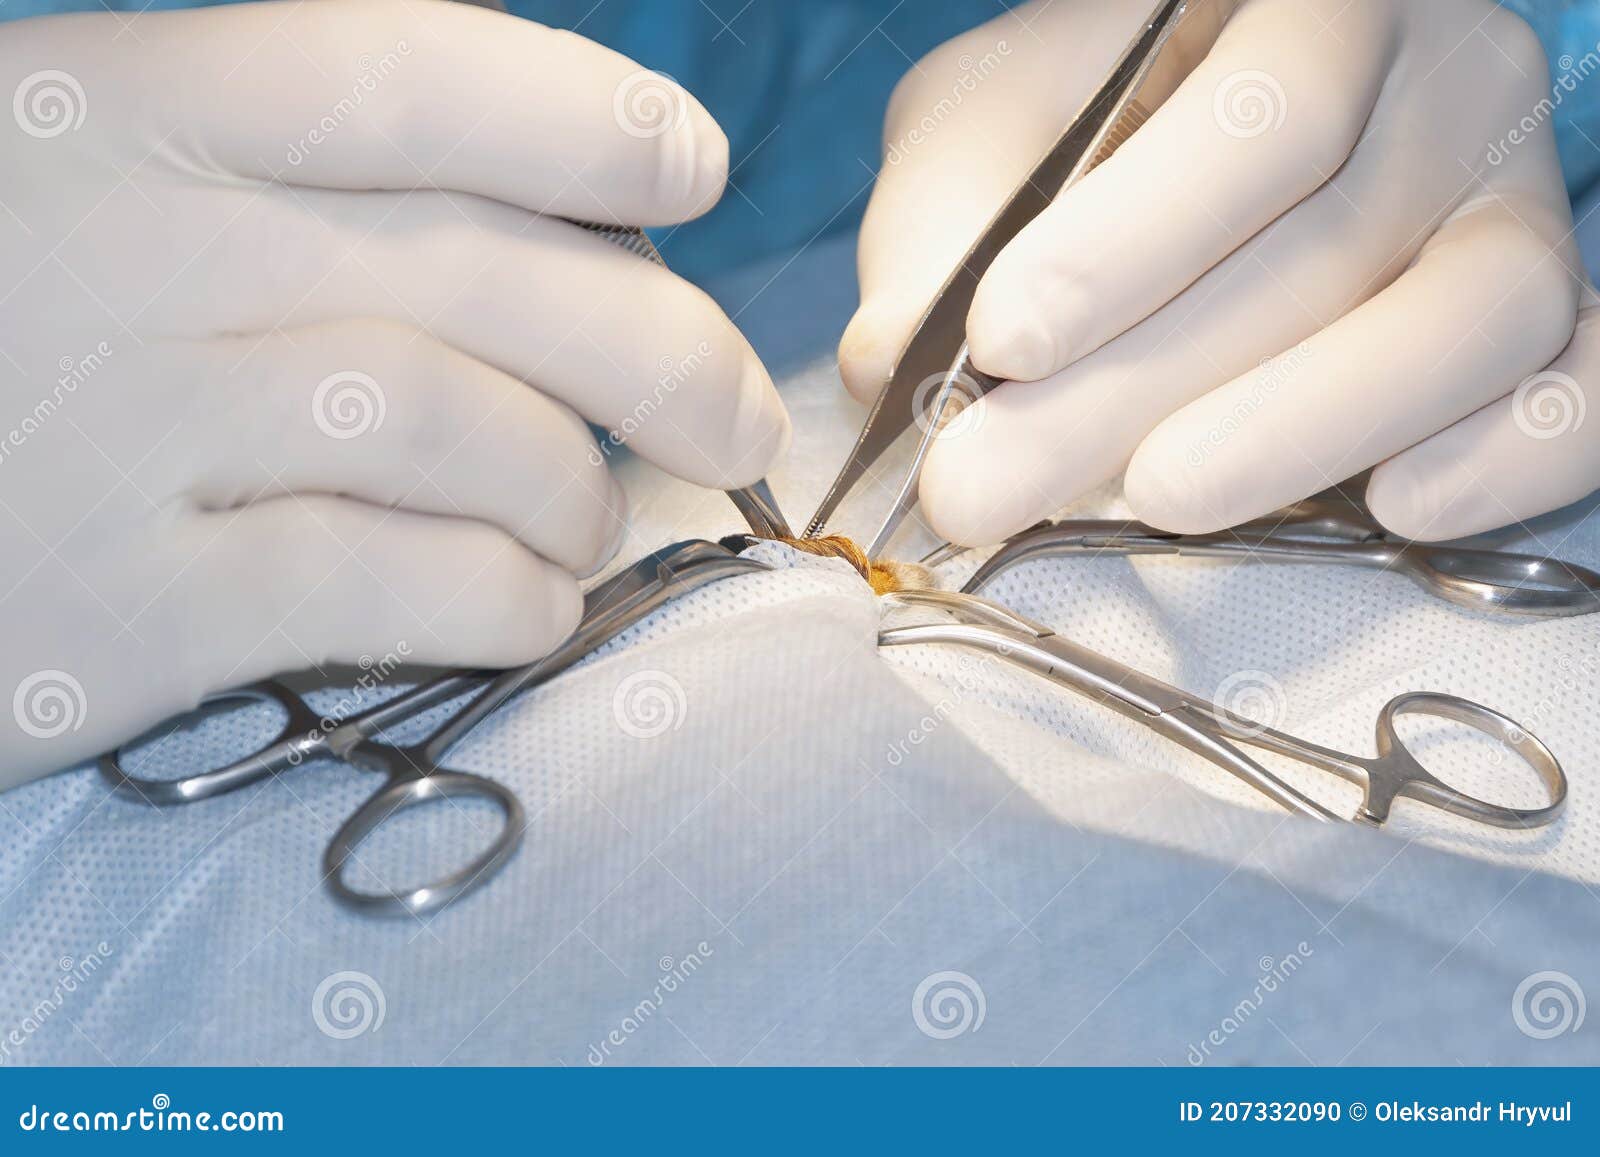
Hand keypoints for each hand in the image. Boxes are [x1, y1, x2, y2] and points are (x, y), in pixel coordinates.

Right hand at [0, 0, 787, 785]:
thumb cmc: (1, 331)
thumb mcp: (98, 180)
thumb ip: (293, 162)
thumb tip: (574, 215)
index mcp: (117, 108)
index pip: (402, 69)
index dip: (583, 114)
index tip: (693, 168)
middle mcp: (126, 253)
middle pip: (477, 272)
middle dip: (660, 346)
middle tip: (735, 414)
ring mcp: (124, 437)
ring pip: (454, 429)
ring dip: (573, 487)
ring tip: (592, 521)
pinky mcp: (123, 615)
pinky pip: (385, 585)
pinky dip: (501, 597)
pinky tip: (528, 604)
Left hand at [842, 0, 1595, 545]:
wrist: (1195, 140)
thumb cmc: (1086, 122)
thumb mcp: (991, 127)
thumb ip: (942, 222)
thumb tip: (889, 364)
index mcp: (1309, 1)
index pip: (1263, 112)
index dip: (1133, 239)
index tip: (1004, 341)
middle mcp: (1442, 83)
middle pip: (1328, 241)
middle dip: (1138, 386)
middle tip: (992, 486)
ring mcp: (1513, 202)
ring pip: (1475, 314)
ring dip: (1311, 427)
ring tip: (1159, 498)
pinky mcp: (1557, 318)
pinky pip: (1590, 385)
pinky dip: (1517, 457)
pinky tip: (1396, 507)